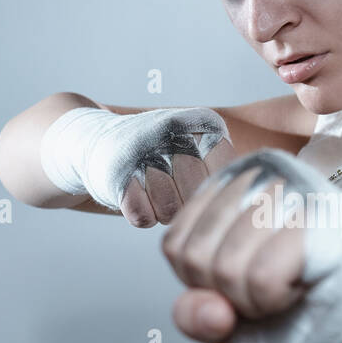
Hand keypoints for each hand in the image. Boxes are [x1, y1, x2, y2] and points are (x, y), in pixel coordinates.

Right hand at [39, 104, 236, 224]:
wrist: (93, 140)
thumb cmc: (158, 155)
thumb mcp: (198, 149)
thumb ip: (228, 176)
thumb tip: (248, 216)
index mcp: (205, 123)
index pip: (228, 179)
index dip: (211, 191)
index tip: (194, 179)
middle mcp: (176, 131)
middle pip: (198, 197)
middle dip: (185, 202)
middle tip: (166, 184)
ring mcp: (145, 150)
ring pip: (172, 212)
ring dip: (161, 210)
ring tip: (149, 187)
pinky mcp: (117, 175)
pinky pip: (144, 218)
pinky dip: (139, 214)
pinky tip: (132, 194)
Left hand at [161, 154, 309, 342]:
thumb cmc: (326, 310)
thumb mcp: (246, 320)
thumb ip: (201, 315)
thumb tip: (194, 308)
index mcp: (238, 183)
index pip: (175, 245)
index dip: (207, 289)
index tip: (255, 286)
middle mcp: (263, 172)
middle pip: (193, 257)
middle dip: (231, 298)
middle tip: (281, 290)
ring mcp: (293, 190)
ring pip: (225, 268)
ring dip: (258, 302)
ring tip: (299, 286)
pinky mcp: (320, 218)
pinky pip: (258, 276)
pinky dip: (276, 301)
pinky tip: (309, 287)